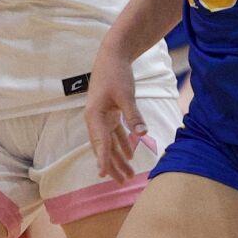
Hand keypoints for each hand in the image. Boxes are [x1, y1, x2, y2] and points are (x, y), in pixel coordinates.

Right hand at [86, 44, 145, 182]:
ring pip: (109, 143)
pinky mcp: (109, 113)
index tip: (103, 175)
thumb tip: (142, 134)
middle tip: (123, 182)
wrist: (113, 55)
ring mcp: (101, 117)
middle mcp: (95, 119)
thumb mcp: (126, 95)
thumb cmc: (116, 73)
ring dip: (118, 158)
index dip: (102, 160)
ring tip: (128, 174)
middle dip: (113, 165)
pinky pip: (115, 134)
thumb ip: (133, 115)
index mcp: (94, 116)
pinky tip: (130, 154)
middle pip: (103, 148)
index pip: (100, 143)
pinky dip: (122, 144)